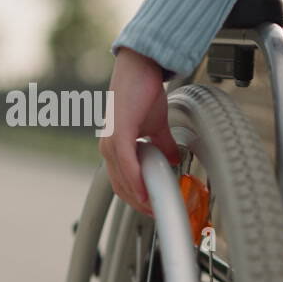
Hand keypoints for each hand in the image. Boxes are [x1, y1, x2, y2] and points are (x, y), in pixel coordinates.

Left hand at [98, 47, 179, 215]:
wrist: (139, 67)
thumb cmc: (143, 92)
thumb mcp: (156, 126)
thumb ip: (163, 145)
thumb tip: (174, 159)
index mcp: (115, 148)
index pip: (123, 183)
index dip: (137, 199)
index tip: (154, 210)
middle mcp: (108, 148)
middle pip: (121, 187)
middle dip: (139, 204)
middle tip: (158, 213)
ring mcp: (111, 142)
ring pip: (123, 179)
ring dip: (139, 196)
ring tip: (156, 207)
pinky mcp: (118, 133)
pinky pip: (126, 164)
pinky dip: (135, 179)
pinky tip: (145, 191)